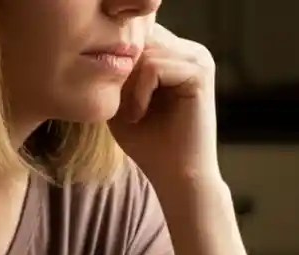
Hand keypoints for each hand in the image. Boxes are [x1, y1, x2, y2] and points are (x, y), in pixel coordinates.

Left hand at [109, 24, 219, 189]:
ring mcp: (199, 59)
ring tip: (131, 115)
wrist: (178, 178)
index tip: (114, 98)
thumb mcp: (122, 99)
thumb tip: (99, 41)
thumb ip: (116, 68)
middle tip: (120, 107)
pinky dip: (139, 93)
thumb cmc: (149, 145)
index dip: (116, 61)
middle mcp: (192, 51)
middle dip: (121, 71)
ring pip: (145, 50)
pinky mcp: (199, 74)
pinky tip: (138, 116)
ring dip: (128, 84)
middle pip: (140, 37)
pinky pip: (154, 67)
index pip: (137, 33)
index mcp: (178, 54)